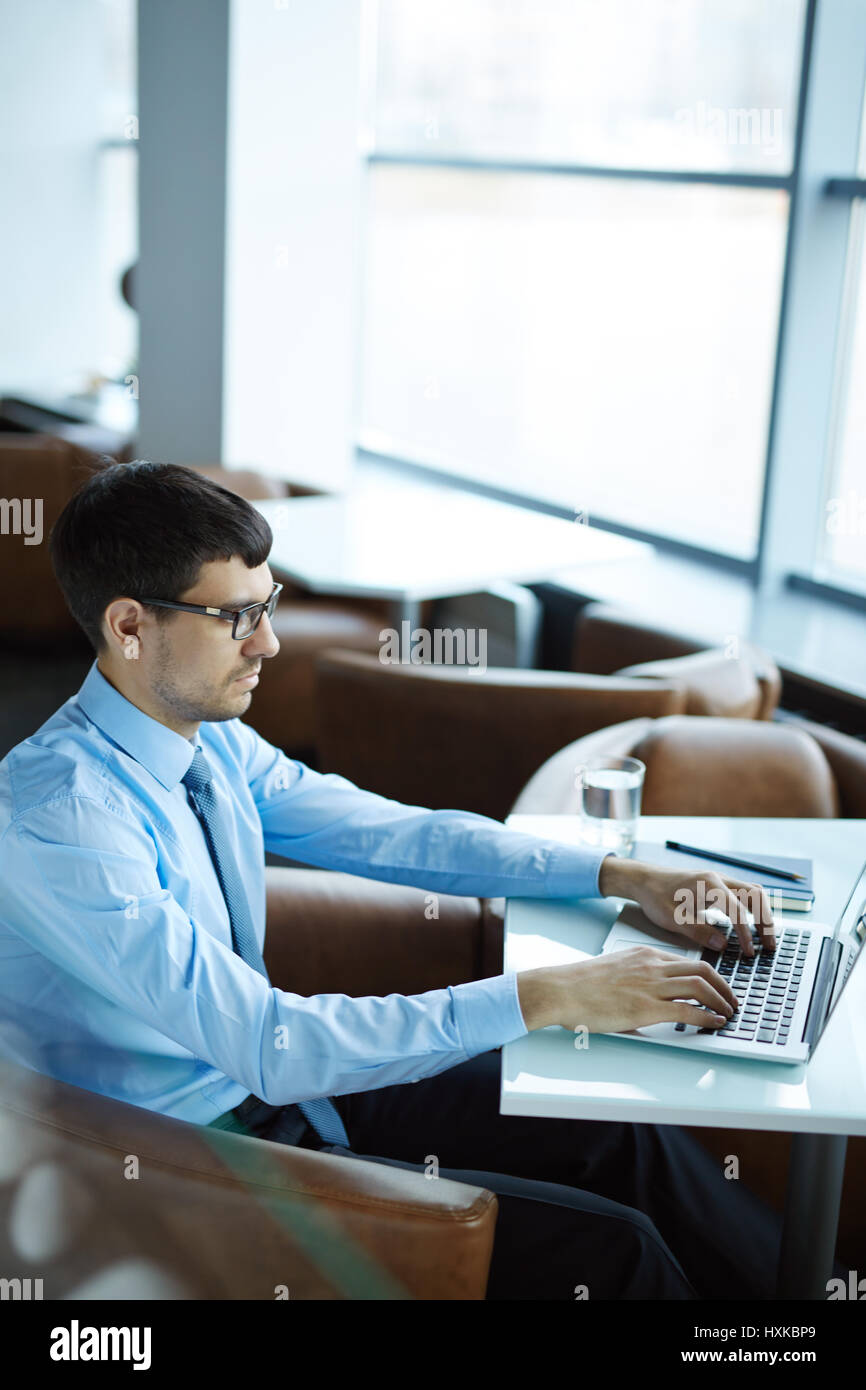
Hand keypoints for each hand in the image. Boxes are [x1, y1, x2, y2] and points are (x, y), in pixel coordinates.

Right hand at [517, 947, 737, 1034]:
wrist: (560, 989)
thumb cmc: (579, 985)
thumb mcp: (614, 971)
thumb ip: (636, 981)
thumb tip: (650, 1003)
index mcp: (644, 955)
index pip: (687, 961)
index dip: (709, 976)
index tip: (717, 987)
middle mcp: (652, 966)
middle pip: (703, 969)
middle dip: (724, 986)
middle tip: (732, 1000)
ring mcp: (651, 985)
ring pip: (701, 986)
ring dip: (722, 1001)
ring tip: (729, 1013)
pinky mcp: (647, 1008)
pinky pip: (688, 1010)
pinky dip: (707, 1018)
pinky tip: (714, 1024)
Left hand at [598, 856, 775, 956]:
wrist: (644, 879)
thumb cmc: (655, 897)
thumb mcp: (672, 919)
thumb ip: (698, 931)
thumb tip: (723, 945)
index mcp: (709, 885)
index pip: (738, 910)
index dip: (747, 933)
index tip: (749, 952)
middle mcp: (718, 879)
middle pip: (756, 896)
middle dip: (766, 921)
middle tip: (769, 946)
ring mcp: (720, 881)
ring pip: (754, 893)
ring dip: (763, 914)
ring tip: (765, 939)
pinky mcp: (718, 886)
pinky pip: (744, 895)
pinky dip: (754, 910)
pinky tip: (752, 928)